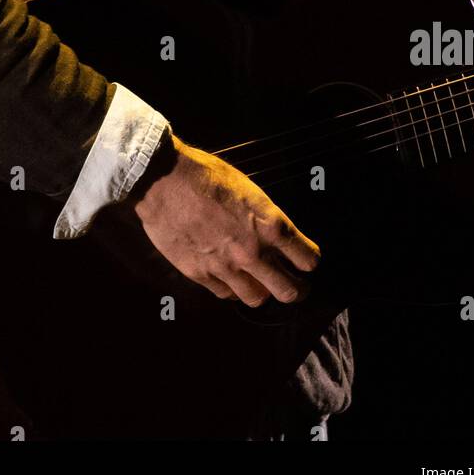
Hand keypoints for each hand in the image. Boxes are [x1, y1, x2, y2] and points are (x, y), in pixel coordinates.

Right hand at [130, 133, 320, 305]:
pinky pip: (226, 295)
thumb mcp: (248, 189)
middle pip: (289, 291)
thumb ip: (265, 218)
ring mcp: (226, 267)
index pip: (307, 259)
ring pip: (257, 299)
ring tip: (261, 284)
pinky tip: (231, 279)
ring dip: (262, 292)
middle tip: (297, 287)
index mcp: (270, 224)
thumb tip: (276, 236)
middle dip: (297, 290)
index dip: (309, 261)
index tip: (306, 261)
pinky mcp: (201, 274)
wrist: (164, 180)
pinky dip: (232, 289)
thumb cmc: (206, 175)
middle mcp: (252, 251)